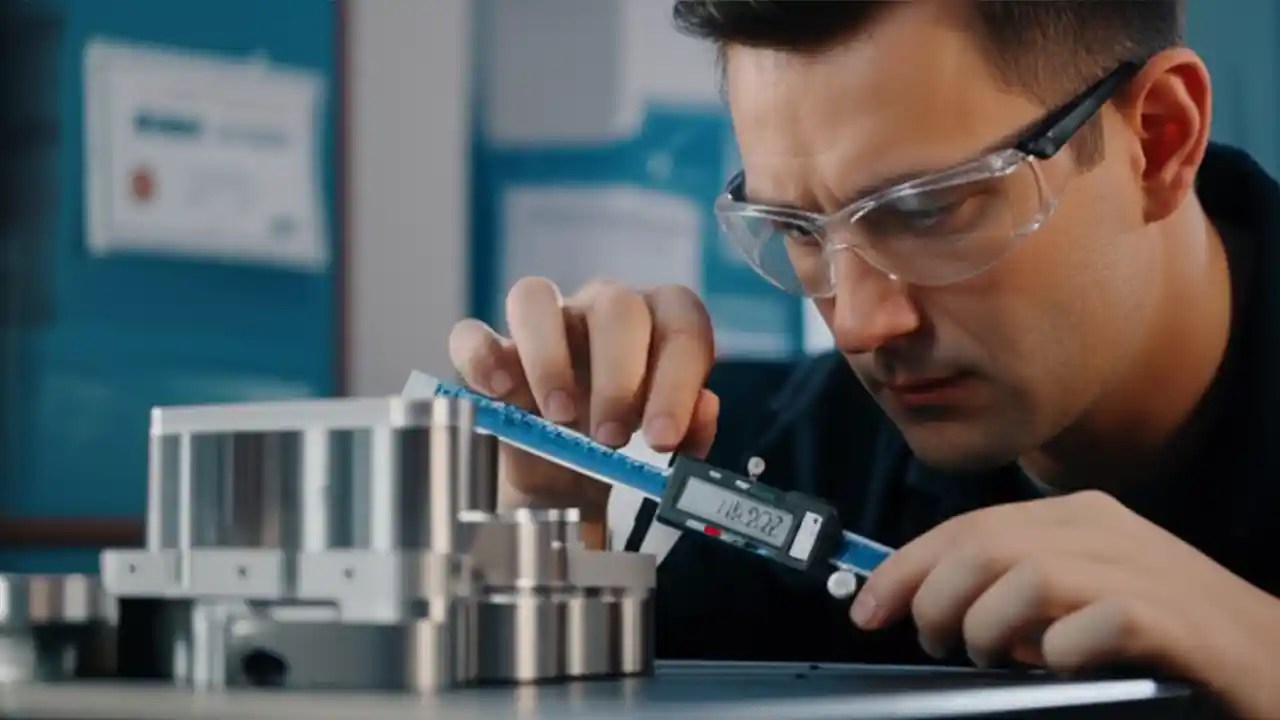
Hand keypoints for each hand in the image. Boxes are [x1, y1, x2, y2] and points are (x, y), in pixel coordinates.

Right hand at [448, 277, 719, 547]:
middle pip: (615, 306)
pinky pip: (473, 333)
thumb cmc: (624, 449)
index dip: (677, 380)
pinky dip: (482, 358)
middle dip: (618, 377)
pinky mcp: (489, 349)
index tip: (663, 439)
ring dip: (549, 358)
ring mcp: (543, 323)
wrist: (565, 479)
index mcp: (657, 325)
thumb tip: (704, 408)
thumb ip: (693, 432)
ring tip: (559, 417)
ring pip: (536, 297)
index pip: (681, 322)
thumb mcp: (662, 451)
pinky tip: (499, 393)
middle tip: (612, 439)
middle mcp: (602, 310)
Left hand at [853, 490, 1279, 716]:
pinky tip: (1061, 666)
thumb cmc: (1169, 634)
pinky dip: (1059, 651)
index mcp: (1077, 517)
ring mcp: (1141, 571)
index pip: (966, 528)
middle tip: (936, 644)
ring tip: (995, 658)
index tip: (866, 609)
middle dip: (934, 600)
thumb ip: (1014, 587)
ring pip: (1024, 578)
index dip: (904, 569)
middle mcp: (1104, 532)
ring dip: (987, 628)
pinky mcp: (1175, 621)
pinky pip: (1092, 624)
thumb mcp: (1080, 593)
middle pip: (983, 547)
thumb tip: (929, 604)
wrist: (1276, 660)